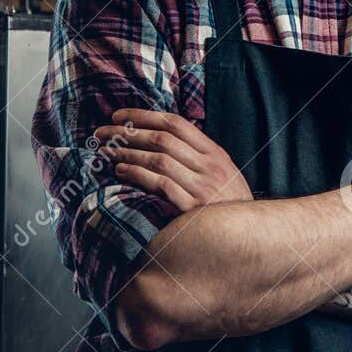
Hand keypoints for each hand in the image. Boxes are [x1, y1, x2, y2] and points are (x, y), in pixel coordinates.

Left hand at [94, 108, 250, 212]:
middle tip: (102, 133)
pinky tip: (121, 171)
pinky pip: (160, 184)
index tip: (118, 116)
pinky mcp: (192, 208)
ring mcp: (201, 187)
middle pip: (162, 139)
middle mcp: (209, 166)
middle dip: (126, 133)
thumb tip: (161, 138)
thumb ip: (197, 155)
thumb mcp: (221, 172)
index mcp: (214, 153)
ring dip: (128, 152)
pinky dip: (137, 174)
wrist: (249, 236)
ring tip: (107, 151)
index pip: (175, 123)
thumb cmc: (228, 204)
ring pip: (158, 159)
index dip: (143, 116)